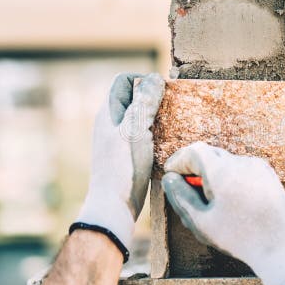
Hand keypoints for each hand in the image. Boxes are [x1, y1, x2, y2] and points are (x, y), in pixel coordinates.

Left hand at [75, 73, 164, 259]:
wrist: (113, 206)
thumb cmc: (123, 167)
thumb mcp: (135, 130)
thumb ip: (144, 102)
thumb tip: (155, 78)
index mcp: (108, 112)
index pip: (123, 80)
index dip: (143, 79)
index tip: (163, 90)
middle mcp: (111, 123)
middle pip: (133, 97)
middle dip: (153, 97)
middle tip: (174, 106)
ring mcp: (118, 140)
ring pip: (140, 117)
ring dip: (157, 117)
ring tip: (175, 124)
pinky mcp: (127, 155)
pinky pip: (143, 135)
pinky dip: (156, 134)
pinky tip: (169, 144)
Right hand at [161, 142, 284, 284]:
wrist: (281, 247)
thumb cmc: (238, 237)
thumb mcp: (200, 221)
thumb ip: (180, 196)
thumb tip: (169, 178)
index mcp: (223, 170)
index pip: (194, 151)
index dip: (179, 161)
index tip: (170, 174)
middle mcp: (242, 162)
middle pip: (210, 154)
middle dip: (194, 168)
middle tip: (185, 189)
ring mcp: (258, 167)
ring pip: (227, 163)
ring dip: (213, 175)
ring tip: (210, 203)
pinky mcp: (269, 175)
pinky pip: (242, 170)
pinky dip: (230, 179)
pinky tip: (231, 203)